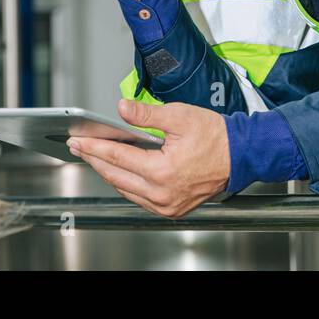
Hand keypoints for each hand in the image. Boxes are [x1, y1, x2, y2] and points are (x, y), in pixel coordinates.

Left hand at [68, 99, 230, 218]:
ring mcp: (167, 205)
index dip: (94, 147)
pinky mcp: (173, 209)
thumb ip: (146, 115)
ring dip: (109, 173)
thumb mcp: (179, 116)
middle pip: (116, 176)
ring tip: (95, 157)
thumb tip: (121, 109)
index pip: (117, 157)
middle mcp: (162, 193)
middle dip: (94, 160)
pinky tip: (120, 172)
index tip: (78, 140)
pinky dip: (127, 185)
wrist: (240, 155)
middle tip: (78, 147)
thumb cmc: (215, 136)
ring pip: (126, 190)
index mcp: (162, 171)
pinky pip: (140, 199)